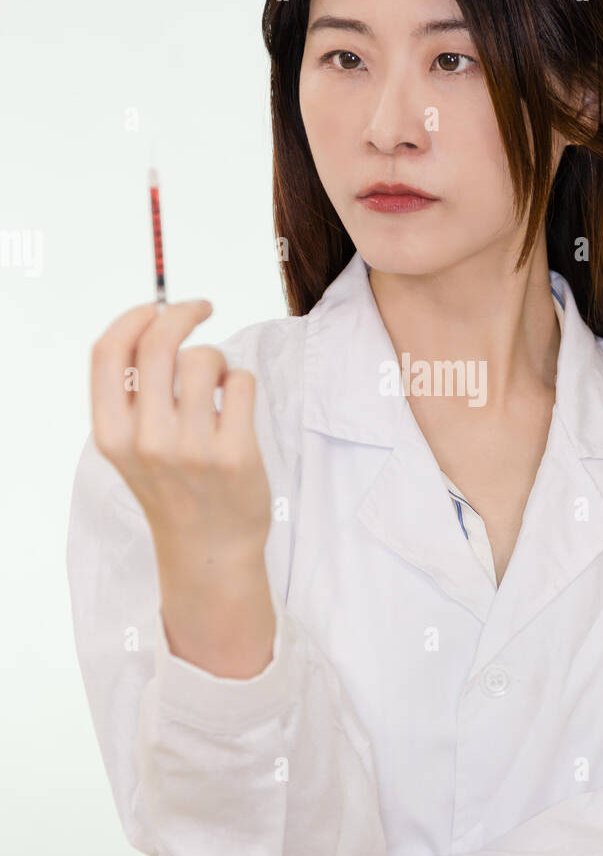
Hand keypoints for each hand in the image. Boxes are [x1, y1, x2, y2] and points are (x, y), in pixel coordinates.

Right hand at [90, 301, 274, 674]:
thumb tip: (154, 320)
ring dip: (217, 360)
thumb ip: (133, 393)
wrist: (209, 550)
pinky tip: (236, 411)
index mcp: (112, 434)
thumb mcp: (132, 446)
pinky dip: (242, 384)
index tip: (157, 306)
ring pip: (205, 358)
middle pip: (159, 341)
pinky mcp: (235, 455)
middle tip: (202, 308)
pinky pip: (241, 382)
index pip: (108, 351)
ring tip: (219, 388)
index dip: (134, 316)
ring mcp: (191, 449)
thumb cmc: (173, 486)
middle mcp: (146, 440)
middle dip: (183, 312)